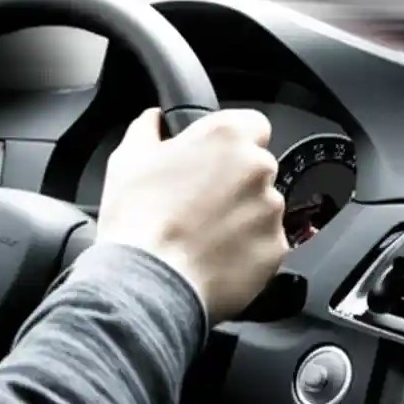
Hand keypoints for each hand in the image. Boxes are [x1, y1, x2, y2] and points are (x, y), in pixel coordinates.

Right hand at [96, 108, 286, 323]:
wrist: (149, 283)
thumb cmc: (137, 219)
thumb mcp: (127, 159)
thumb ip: (148, 129)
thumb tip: (154, 120)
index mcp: (226, 136)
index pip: (252, 124)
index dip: (232, 141)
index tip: (213, 157)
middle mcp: (257, 169)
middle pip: (256, 167)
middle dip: (234, 181)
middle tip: (199, 201)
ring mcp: (270, 211)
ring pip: (262, 206)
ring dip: (241, 215)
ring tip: (202, 234)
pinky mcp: (276, 249)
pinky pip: (265, 242)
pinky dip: (246, 248)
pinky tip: (214, 255)